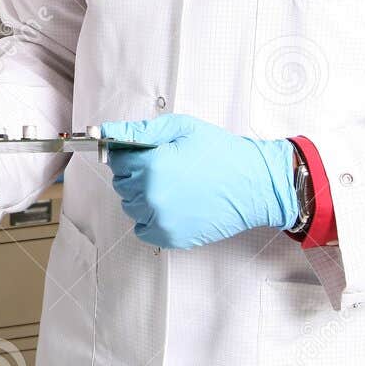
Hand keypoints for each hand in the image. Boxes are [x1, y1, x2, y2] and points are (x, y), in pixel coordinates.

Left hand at [103, 115, 298, 248]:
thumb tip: (108, 131)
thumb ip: (141, 130)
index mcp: (152, 165)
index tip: (143, 153)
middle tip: (164, 167)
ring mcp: (160, 219)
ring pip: (130, 206)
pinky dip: (150, 218)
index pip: (116, 159)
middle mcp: (151, 195)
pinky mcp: (171, 237)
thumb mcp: (182, 128)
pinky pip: (142, 228)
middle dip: (136, 173)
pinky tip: (172, 204)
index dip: (129, 153)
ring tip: (172, 185)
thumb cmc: (223, 154)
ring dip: (142, 196)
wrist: (256, 184)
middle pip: (121, 183)